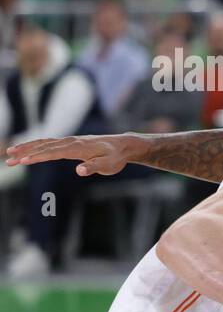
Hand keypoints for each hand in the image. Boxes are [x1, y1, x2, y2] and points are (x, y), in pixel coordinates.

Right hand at [5, 133, 140, 176]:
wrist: (122, 146)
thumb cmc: (115, 157)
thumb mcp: (108, 165)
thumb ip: (94, 167)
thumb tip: (79, 171)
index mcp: (77, 147)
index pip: (53, 152)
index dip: (37, 157)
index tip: (23, 161)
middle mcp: (70, 141)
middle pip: (43, 146)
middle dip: (24, 152)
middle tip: (8, 159)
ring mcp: (68, 141)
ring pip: (43, 143)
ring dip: (26, 147)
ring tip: (9, 152)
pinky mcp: (69, 143)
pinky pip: (48, 143)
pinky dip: (34, 145)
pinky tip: (26, 150)